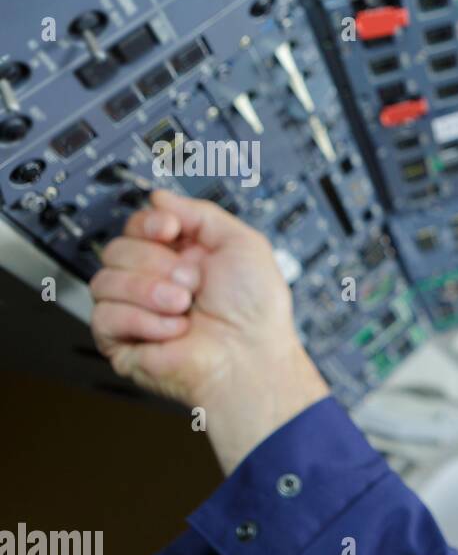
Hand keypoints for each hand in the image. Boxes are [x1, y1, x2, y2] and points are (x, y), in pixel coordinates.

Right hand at [89, 189, 328, 471]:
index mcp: (181, 256)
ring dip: (151, 291)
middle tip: (191, 282)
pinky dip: (144, 320)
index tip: (171, 230)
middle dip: (158, 262)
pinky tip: (173, 329)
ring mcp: (137, 310)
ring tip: (183, 305)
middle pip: (117, 247)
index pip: (138, 225)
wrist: (250, 356)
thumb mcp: (243, 243)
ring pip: (105, 279)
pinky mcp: (123, 340)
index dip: (150, 224)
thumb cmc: (256, 311)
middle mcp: (156, 280)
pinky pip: (105, 315)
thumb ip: (201, 213)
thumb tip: (160, 198)